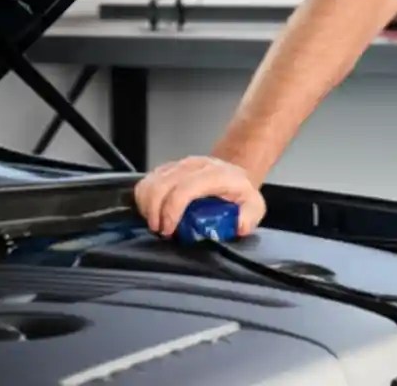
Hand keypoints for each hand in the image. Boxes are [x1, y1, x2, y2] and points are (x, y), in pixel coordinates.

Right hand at [133, 155, 265, 237]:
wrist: (233, 175)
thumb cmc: (239, 192)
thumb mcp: (254, 205)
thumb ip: (250, 216)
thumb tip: (240, 226)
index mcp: (214, 174)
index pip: (185, 188)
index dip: (172, 210)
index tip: (169, 230)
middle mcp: (194, 166)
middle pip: (161, 185)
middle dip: (154, 212)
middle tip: (160, 231)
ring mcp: (178, 166)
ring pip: (149, 182)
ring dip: (146, 207)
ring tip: (155, 224)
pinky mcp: (166, 169)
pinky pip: (145, 182)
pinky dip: (143, 200)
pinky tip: (152, 213)